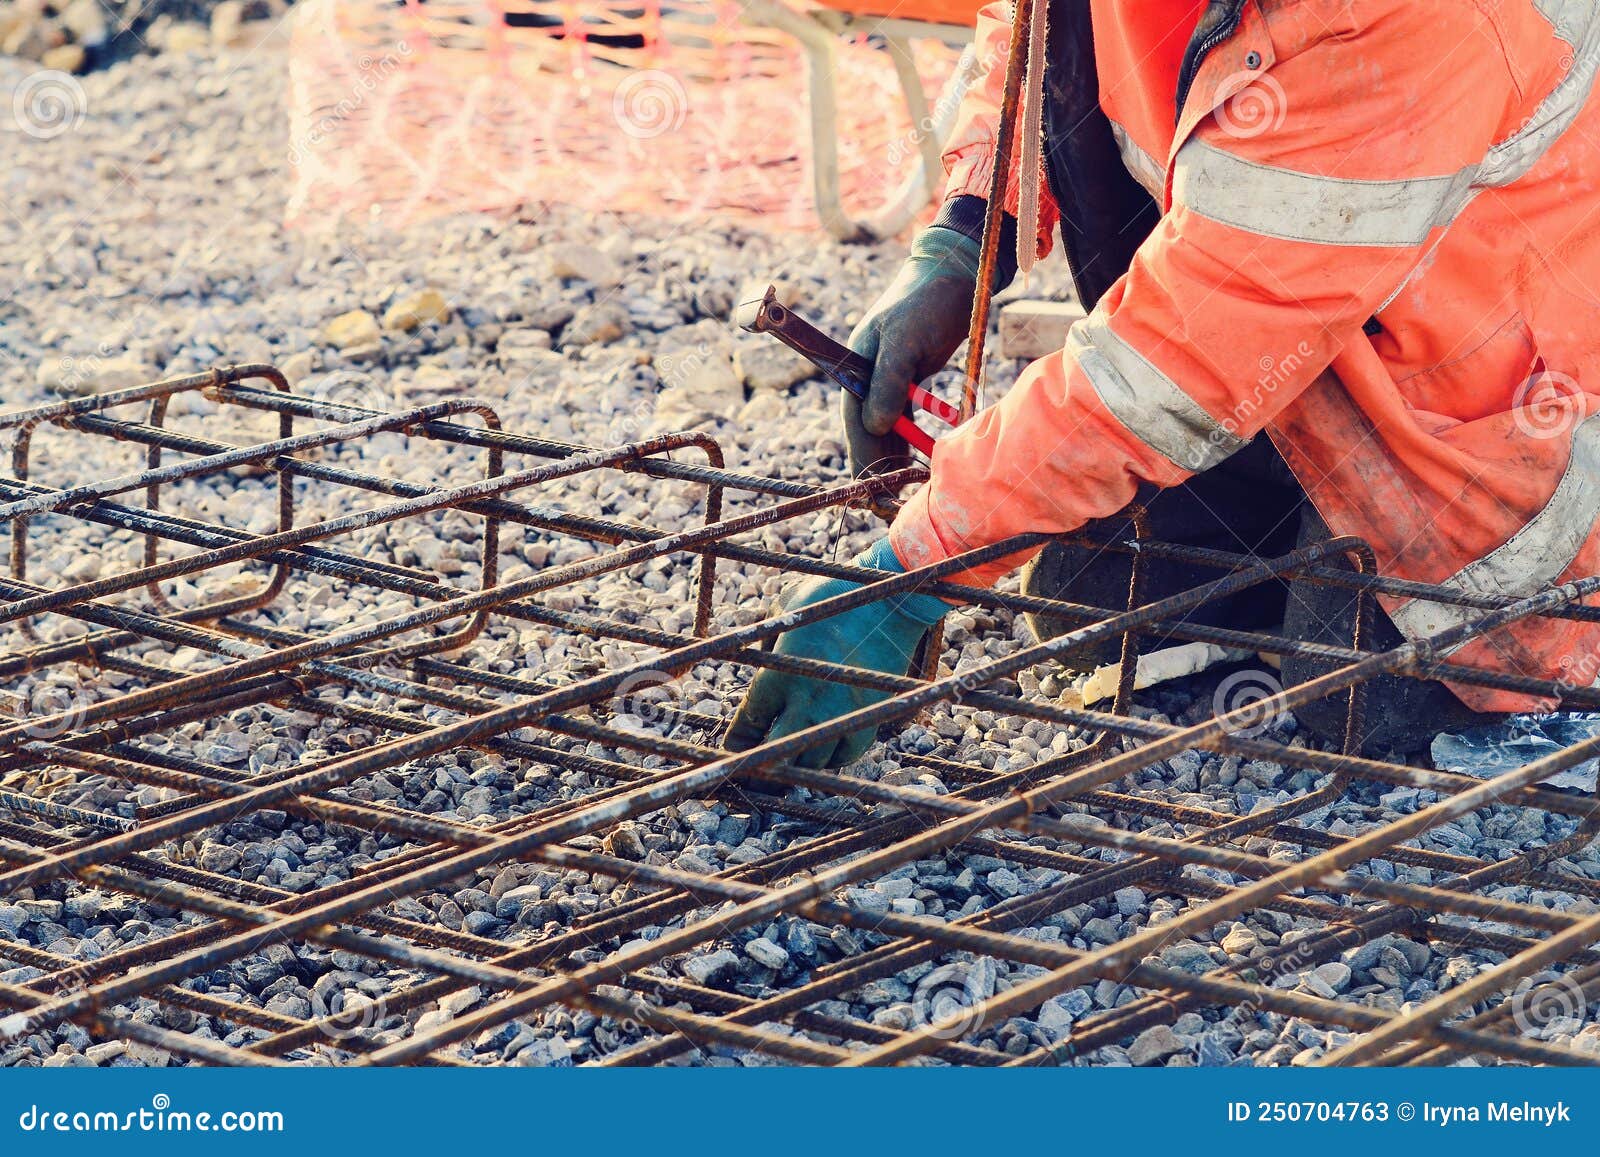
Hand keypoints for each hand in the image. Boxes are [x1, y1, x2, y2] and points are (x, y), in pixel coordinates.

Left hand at [725, 539, 948, 767]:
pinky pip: (847, 755)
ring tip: (790, 766)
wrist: (889, 600)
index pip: (748, 724)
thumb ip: (769, 640)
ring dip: (798, 767)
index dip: (736, 744)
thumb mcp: (785, 610)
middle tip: (755, 781)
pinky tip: (826, 752)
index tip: (732, 751)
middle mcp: (807, 701)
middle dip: (761, 774)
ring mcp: (840, 712)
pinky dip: (834, 759)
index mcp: (779, 676)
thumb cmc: (833, 597)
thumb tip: (760, 658)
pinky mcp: (869, 716)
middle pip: (776, 755)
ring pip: (812, 762)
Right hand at [843, 226, 980, 475]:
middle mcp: (867, 376)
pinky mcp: (909, 380)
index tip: (868, 484)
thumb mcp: (905, 341)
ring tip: (904, 489)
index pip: (855, 418)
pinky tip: (920, 462)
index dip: (861, 452)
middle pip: (868, 428)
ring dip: (894, 456)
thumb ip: (888, 383)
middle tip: (887, 498)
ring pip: (886, 427)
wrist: (954, 275)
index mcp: (855, 365)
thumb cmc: (925, 302)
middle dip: (877, 462)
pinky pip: (906, 417)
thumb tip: (874, 424)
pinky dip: (912, 439)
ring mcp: (888, 379)